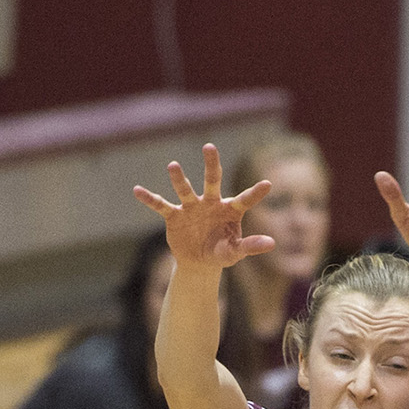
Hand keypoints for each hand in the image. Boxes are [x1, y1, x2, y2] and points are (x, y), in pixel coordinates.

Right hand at [133, 144, 275, 270]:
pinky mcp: (174, 216)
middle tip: (209, 147)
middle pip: (212, 180)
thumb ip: (250, 246)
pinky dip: (149, 199)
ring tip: (172, 165)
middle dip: (211, 164)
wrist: (199, 261)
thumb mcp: (235, 252)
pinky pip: (160, 205)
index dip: (256, 193)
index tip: (268, 184)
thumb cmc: (221, 252)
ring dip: (179, 179)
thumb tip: (272, 243)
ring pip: (185, 190)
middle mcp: (211, 203)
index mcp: (230, 210)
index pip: (244, 200)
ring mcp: (192, 208)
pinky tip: (137, 190)